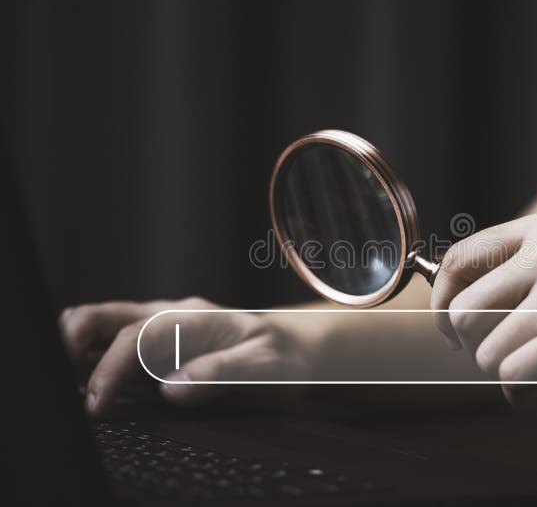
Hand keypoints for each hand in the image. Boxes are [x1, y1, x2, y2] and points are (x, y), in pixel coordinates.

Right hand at [60, 297, 311, 416]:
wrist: (299, 345)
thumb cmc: (284, 356)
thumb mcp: (267, 368)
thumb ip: (223, 374)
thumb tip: (171, 389)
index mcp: (198, 318)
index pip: (142, 335)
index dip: (113, 366)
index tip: (97, 401)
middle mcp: (174, 316)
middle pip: (112, 313)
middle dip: (77, 335)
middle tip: (59, 370)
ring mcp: (164, 326)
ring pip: (110, 321)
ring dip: (81, 340)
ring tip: (67, 372)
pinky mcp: (161, 343)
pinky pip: (119, 338)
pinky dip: (95, 351)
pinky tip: (89, 373)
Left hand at [431, 210, 536, 404]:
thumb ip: (520, 273)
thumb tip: (451, 308)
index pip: (459, 258)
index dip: (441, 300)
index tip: (449, 328)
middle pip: (463, 312)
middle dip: (475, 347)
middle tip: (505, 357)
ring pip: (487, 352)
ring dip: (507, 373)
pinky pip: (514, 376)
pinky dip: (526, 393)